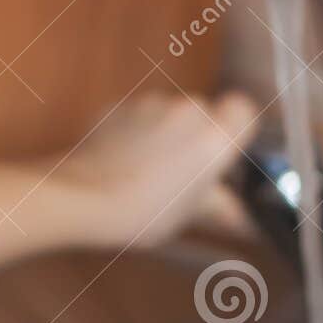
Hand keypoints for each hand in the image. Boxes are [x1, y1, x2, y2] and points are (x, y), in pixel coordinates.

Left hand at [53, 90, 258, 249]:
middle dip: (194, 133)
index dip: (234, 128)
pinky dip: (132, 130)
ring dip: (162, 130)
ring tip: (145, 169)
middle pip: (202, 110)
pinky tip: (120, 160)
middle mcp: (186, 110)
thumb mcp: (188, 215)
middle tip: (181, 170)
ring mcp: (148, 103)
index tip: (222, 152)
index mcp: (214, 137)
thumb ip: (219, 206)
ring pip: (166, 110)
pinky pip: (134, 115)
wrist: (80, 197)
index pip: (242, 110)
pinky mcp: (115, 105)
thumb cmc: (143, 212)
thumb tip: (242, 219)